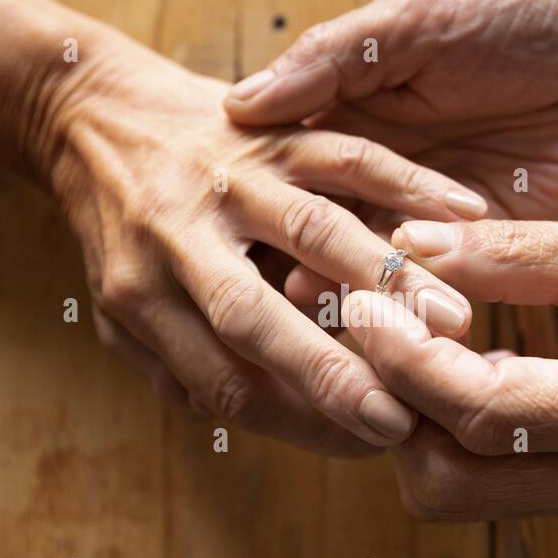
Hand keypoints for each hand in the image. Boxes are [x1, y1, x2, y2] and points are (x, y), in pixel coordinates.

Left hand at [40, 28, 486, 454]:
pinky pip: (347, 154)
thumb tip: (245, 420)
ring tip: (454, 325)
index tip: (363, 446)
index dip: (298, 423)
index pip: (223, 381)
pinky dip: (409, 183)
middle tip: (402, 421)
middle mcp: (179, 234)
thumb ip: (171, 365)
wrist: (93, 110)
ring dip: (388, 281)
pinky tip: (464, 216)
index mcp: (140, 293)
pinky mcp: (271, 128)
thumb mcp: (117, 304)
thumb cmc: (118, 226)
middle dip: (331, 374)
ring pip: (315, 230)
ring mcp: (228, 176)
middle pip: (253, 316)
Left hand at [342, 219, 557, 518]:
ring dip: (409, 422)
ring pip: (451, 494)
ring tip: (405, 340)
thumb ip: (511, 251)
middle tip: (372, 324)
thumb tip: (406, 245)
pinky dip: (441, 431)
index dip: (408, 359)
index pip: (484, 412)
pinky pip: (479, 483)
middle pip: (448, 479)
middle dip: (393, 401)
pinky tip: (444, 364)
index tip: (363, 302)